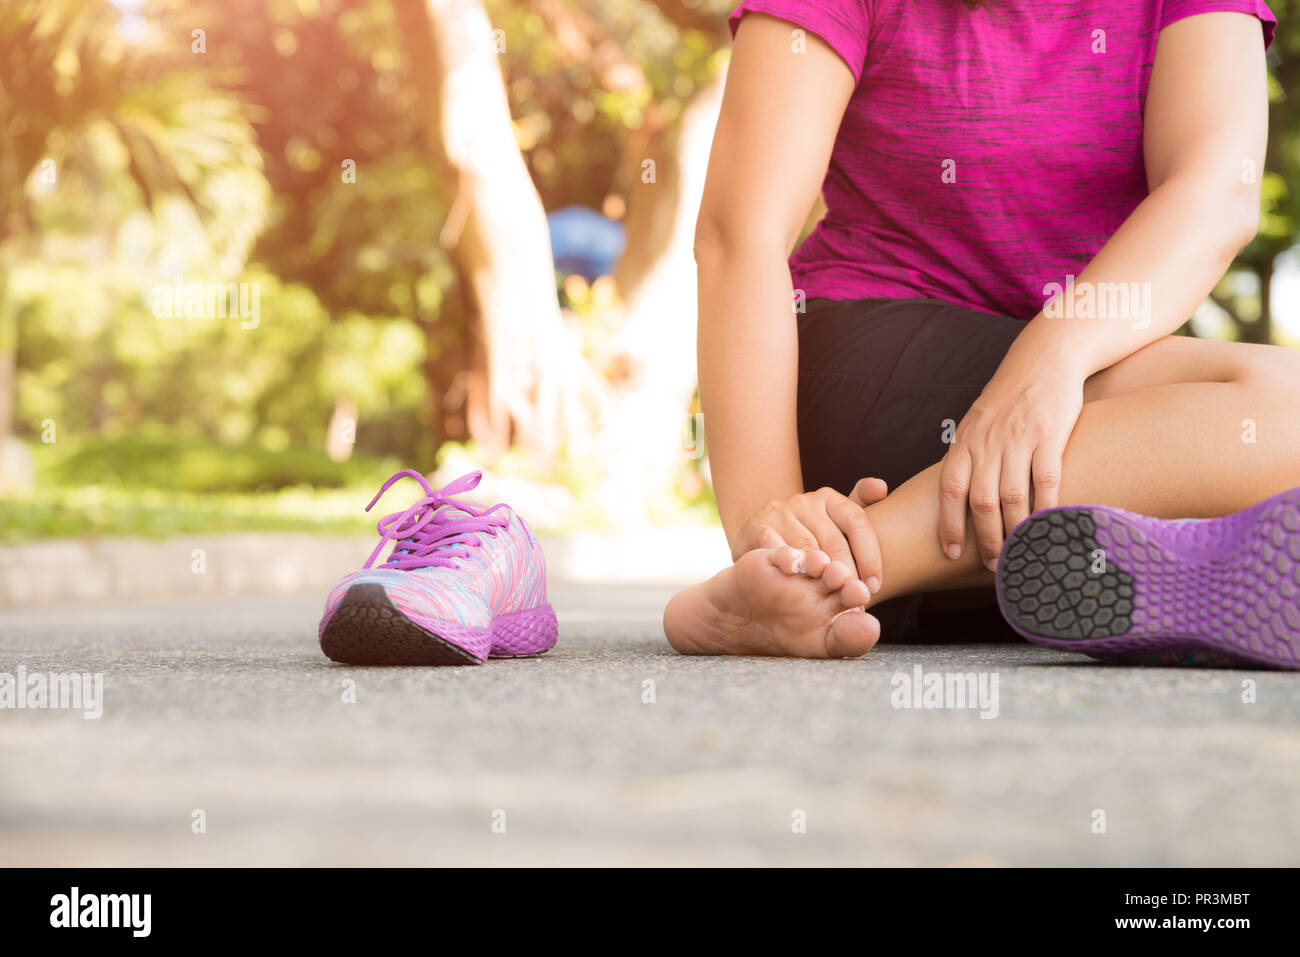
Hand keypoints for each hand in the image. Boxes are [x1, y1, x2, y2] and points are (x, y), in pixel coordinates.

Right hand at [733, 479, 888, 591]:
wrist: (755, 539)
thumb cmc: (802, 536)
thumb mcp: (832, 523)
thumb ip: (859, 510)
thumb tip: (881, 487)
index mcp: (829, 498)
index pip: (857, 522)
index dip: (870, 555)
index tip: (874, 585)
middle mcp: (804, 501)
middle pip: (834, 541)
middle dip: (849, 575)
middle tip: (856, 601)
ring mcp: (779, 512)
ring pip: (808, 551)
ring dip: (822, 580)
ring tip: (835, 604)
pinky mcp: (756, 527)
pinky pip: (779, 553)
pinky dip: (792, 573)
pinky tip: (801, 592)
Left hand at [938, 353, 1083, 570]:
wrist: (1043, 360)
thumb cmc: (1008, 399)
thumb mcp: (976, 424)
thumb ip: (968, 457)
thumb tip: (958, 499)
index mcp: (965, 441)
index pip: (949, 490)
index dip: (948, 524)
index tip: (951, 552)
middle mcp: (987, 442)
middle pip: (981, 502)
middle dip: (986, 539)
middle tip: (993, 565)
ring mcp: (1018, 439)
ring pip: (1013, 497)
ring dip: (1015, 532)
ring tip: (1020, 554)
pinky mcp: (1050, 435)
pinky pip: (1046, 481)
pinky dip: (1046, 509)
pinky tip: (1049, 528)